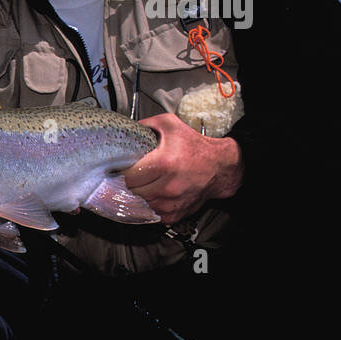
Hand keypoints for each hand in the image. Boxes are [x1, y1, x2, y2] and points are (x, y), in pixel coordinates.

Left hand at [124, 114, 243, 225]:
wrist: (219, 167)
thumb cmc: (195, 147)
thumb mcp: (170, 125)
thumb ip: (145, 125)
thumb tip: (126, 129)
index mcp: (164, 163)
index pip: (128, 176)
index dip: (121, 171)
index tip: (121, 168)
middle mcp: (168, 186)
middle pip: (131, 191)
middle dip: (128, 183)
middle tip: (133, 175)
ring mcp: (172, 203)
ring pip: (139, 204)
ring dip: (137, 195)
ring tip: (143, 183)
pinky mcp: (174, 215)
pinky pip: (150, 214)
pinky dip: (148, 206)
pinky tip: (152, 194)